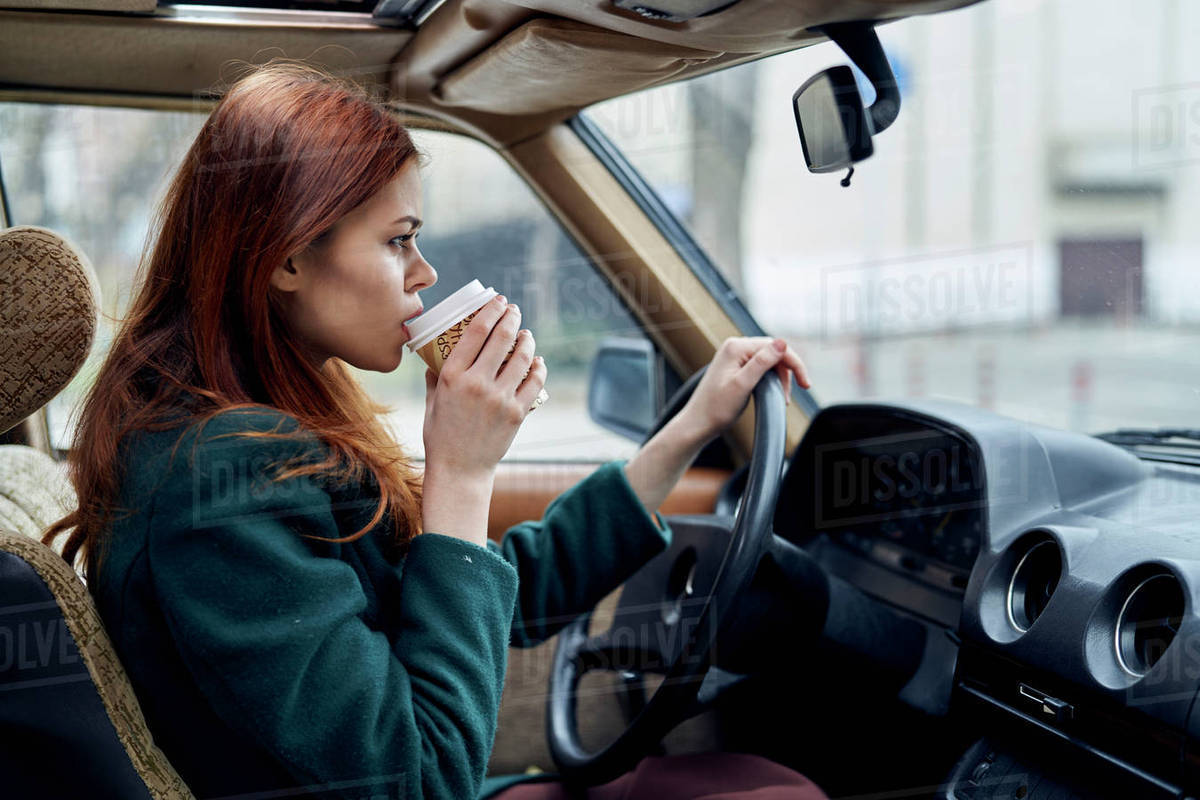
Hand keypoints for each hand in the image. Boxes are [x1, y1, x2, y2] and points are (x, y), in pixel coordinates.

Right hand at [421, 295, 547, 480]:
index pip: (475, 332)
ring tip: (527, 335)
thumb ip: (434, 378)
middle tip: (514, 310)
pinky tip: (538, 361)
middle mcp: (477, 384)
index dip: (490, 311)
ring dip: (528, 340)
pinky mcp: (517, 413)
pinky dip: (539, 368)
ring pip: (523, 357)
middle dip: (511, 318)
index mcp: (452, 376)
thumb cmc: (441, 436)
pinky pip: (535, 383)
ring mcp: (499, 399)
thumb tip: (434, 359)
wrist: (460, 469)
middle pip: (502, 338)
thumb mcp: (432, 403)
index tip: (497, 301)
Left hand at [677, 336, 809, 443]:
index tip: (806, 383)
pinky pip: (760, 367)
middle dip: (788, 371)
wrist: (698, 424)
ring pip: (769, 361)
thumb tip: (782, 343)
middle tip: (797, 391)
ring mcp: (734, 357)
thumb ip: (762, 362)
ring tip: (781, 398)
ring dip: (780, 378)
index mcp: (736, 347)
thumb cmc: (716, 408)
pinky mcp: (735, 367)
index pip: (775, 347)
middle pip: (774, 352)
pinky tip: (774, 393)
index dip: (794, 363)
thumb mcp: (743, 385)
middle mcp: (735, 347)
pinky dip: (771, 380)